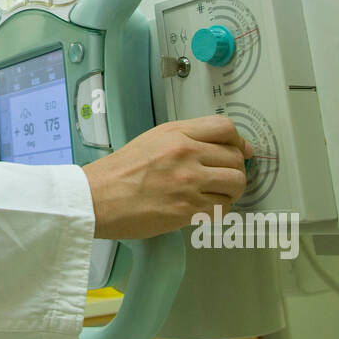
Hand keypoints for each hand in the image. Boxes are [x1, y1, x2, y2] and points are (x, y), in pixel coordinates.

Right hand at [81, 115, 253, 239]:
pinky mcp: (187, 210)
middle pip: (235, 159)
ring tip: (214, 195)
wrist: (97, 198)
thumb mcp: (152, 140)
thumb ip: (186, 139)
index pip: (225, 127)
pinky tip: (203, 209)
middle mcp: (186, 154)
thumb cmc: (119, 172)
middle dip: (234, 171)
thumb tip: (221, 147)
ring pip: (235, 185)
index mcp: (176, 134)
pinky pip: (221, 209)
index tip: (242, 151)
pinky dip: (218, 210)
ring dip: (230, 193)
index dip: (239, 141)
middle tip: (223, 179)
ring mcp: (188, 183)